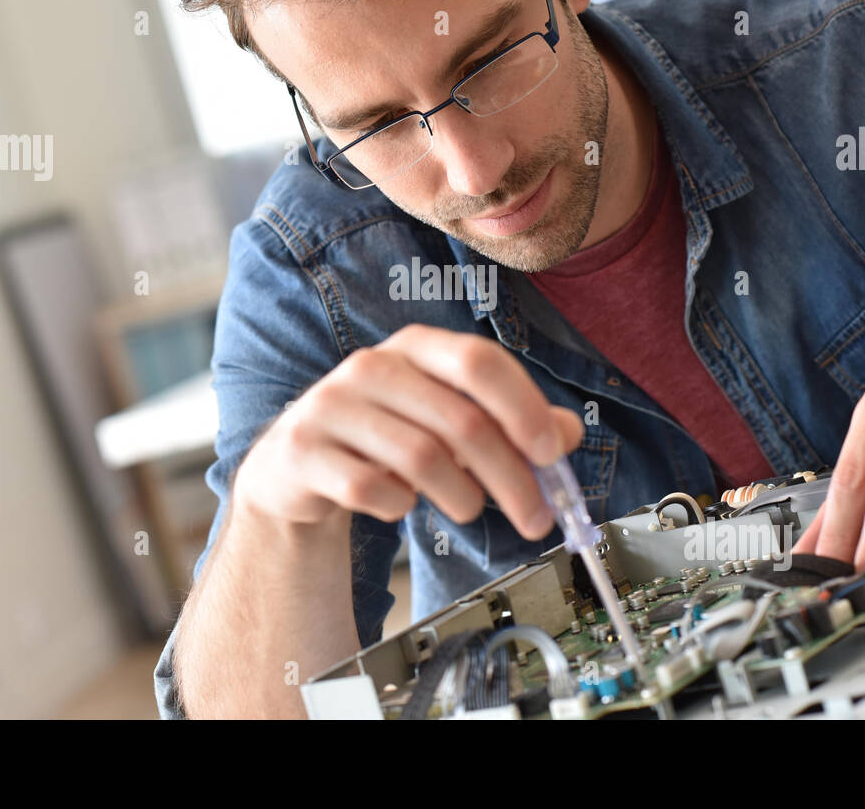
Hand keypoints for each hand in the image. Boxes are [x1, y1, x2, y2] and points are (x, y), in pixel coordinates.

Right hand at [234, 324, 583, 538]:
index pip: (480, 362)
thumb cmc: (385, 440)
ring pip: (423, 457)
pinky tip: (400, 504)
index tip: (552, 455)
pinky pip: (372, 488)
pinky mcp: (303, 450)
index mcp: (414, 346)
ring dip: (462, 497)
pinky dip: (399, 506)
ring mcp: (331, 405)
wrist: (296, 468)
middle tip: (537, 517)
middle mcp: (370, 366)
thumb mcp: (450, 423)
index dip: (524, 408)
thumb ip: (511, 424)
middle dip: (512, 478)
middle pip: (462, 420)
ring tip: (468, 509)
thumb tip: (568, 434)